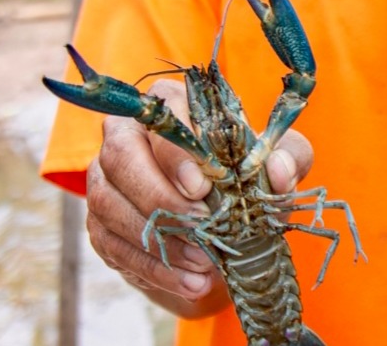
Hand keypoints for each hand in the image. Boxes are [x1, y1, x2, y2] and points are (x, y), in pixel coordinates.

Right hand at [84, 78, 314, 317]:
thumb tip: (278, 170)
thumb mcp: (274, 166)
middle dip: (160, 196)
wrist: (220, 233)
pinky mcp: (99, 222)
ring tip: (202, 264)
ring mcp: (105, 179)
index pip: (160, 114)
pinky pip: (112, 243)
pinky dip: (153, 268)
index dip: (175, 152)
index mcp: (169, 105)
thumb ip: (287, 158)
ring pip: (109, 202)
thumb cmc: (243, 183)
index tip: (201, 187)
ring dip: (158, 238)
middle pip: (121, 155)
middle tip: (201, 228)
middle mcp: (125, 135)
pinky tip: (189, 282)